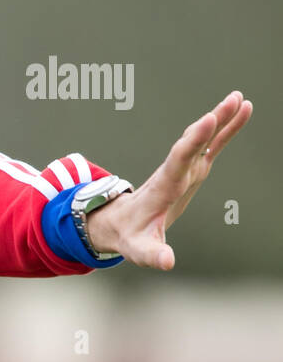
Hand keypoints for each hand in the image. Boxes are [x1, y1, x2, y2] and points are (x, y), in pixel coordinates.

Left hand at [86, 91, 252, 269]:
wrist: (120, 223)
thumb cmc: (131, 235)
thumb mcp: (140, 249)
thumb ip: (152, 254)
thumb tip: (167, 263)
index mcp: (163, 188)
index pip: (178, 161)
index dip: (192, 142)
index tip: (206, 121)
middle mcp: (174, 173)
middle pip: (193, 145)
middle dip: (210, 125)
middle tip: (230, 102)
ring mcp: (184, 169)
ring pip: (203, 140)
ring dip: (221, 120)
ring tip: (239, 98)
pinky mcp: (192, 170)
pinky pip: (211, 146)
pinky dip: (225, 130)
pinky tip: (241, 111)